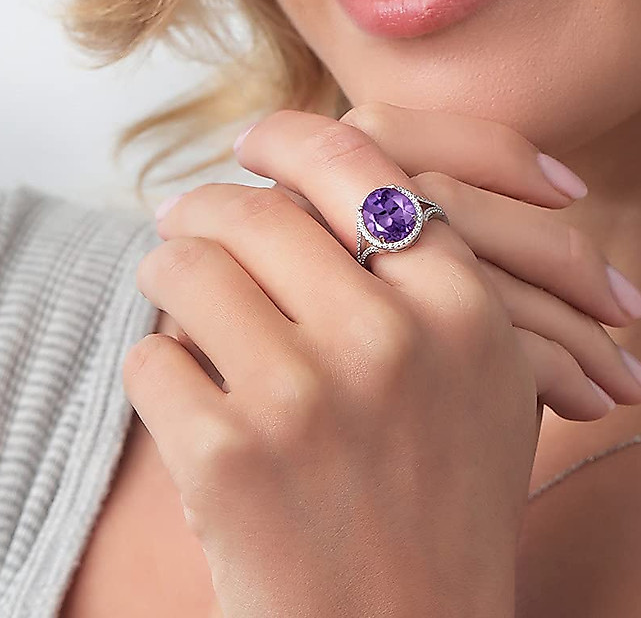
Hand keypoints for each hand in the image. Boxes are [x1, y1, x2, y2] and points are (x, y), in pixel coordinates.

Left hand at [127, 107, 640, 617]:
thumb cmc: (444, 503)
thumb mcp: (487, 376)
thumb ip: (446, 271)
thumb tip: (365, 164)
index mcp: (462, 307)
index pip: (358, 166)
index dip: (290, 137)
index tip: (252, 141)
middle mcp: (391, 338)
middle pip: (259, 209)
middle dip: (203, 205)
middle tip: (179, 215)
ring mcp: (308, 397)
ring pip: (190, 265)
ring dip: (166, 271)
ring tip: (168, 283)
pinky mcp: (230, 459)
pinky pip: (152, 359)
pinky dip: (156, 367)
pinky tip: (180, 389)